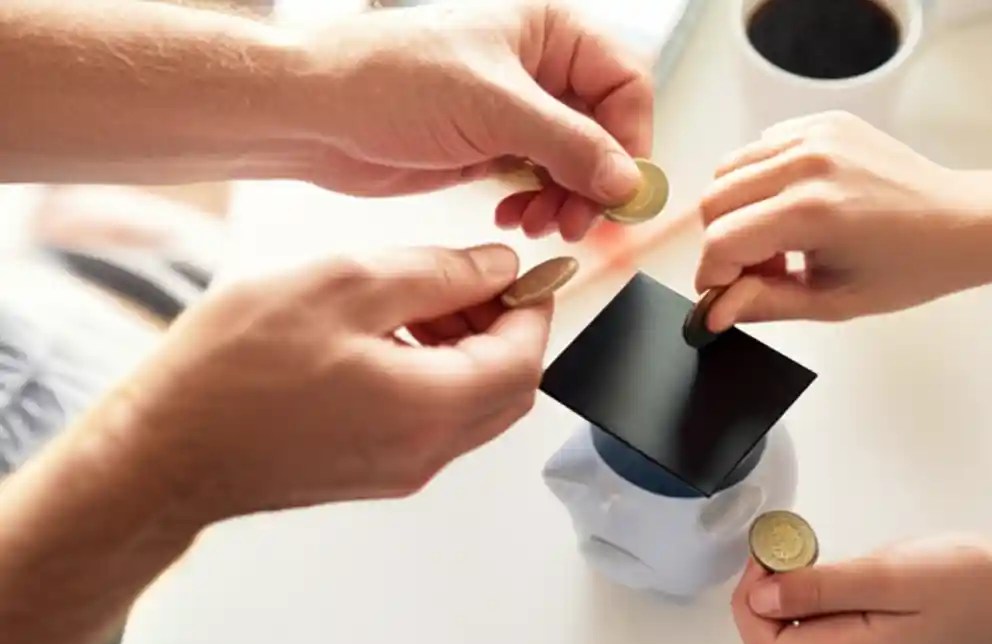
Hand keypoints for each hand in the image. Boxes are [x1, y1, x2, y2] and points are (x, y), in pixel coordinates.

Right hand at [101, 244, 549, 521]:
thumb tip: (497, 269)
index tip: (518, 270)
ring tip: (416, 303)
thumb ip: (436, 274)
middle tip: (464, 282)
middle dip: (502, 327)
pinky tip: (386, 338)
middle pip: (509, 388)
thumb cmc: (232, 373)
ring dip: (466, 350)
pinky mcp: (373, 472)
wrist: (163, 451)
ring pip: (472, 405)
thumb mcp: (342, 286)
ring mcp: (401, 469)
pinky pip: (433, 421)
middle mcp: (428, 451)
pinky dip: (434, 375)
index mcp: (432, 407)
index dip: (533, 307)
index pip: (526, 357)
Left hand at [302, 0, 652, 240]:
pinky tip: (515, 216)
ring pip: (575, 162)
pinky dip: (539, 204)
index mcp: (548, 29)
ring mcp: (515, 109)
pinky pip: (541, 181)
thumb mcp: (494, 108)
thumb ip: (570, 145)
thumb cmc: (387, 80)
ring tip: (542, 222)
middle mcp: (538, 66)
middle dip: (595, 180)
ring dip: (567, 200)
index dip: (630, 140)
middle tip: (580, 221)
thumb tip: (626, 181)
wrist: (316, 115)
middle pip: (605, 130)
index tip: (620, 189)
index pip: (625, 83)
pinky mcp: (492, 147)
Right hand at [696, 112, 991, 329]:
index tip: (721, 296)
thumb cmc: (913, 266)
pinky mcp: (824, 121)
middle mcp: (809, 162)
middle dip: (723, 243)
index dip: (712, 276)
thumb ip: (764, 304)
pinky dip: (761, 182)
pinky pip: (760, 149)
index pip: (721, 240)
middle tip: (761, 271)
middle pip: (714, 200)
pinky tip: (795, 210)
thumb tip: (713, 311)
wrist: (964, 222)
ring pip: (729, 170)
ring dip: (738, 211)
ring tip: (780, 241)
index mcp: (812, 210)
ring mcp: (816, 134)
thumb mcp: (834, 301)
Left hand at [730, 535, 991, 643]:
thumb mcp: (889, 575)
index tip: (767, 559)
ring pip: (790, 624)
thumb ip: (822, 587)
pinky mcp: (866, 626)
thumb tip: (763, 596)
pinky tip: (823, 558)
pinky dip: (807, 583)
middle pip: (771, 638)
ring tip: (802, 547)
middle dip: (760, 590)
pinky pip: (816, 612)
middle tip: (781, 548)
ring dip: (783, 583)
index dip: (750, 602)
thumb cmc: (967, 584)